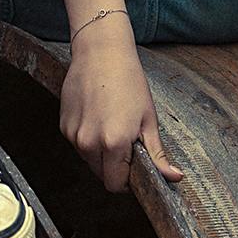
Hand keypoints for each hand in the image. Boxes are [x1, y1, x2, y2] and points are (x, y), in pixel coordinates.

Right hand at [60, 20, 183, 193]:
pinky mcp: (63, 126)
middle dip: (114, 167)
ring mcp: (73, 135)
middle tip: (126, 142)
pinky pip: (78, 144)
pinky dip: (88, 139)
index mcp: (113, 143)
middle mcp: (89, 143)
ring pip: (88, 160)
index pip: (115, 185)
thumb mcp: (148, 120)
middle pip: (101, 175)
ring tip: (111, 124)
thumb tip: (173, 177)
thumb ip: (157, 154)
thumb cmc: (128, 81)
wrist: (101, 53)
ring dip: (100, 153)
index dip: (126, 181)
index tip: (133, 166)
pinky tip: (97, 116)